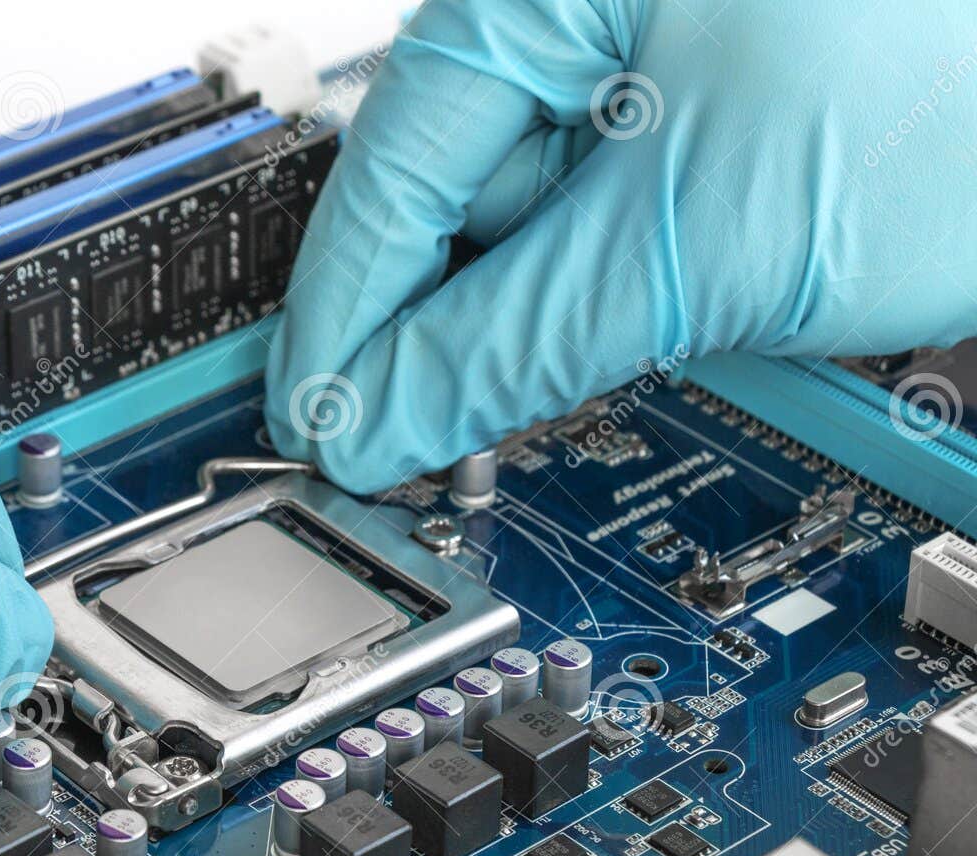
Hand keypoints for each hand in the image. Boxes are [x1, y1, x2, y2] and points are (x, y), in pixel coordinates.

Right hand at [266, 0, 976, 492]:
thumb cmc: (960, 97)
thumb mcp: (700, 246)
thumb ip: (513, 343)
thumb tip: (376, 415)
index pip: (391, 168)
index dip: (344, 316)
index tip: (319, 423)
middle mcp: (584, 7)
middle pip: (456, 195)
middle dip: (455, 323)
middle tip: (424, 437)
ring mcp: (651, 51)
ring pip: (539, 217)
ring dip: (555, 314)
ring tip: (617, 356)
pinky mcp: (706, 107)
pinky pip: (616, 212)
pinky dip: (622, 288)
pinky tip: (660, 321)